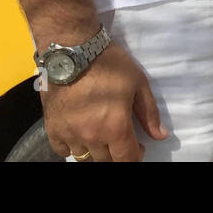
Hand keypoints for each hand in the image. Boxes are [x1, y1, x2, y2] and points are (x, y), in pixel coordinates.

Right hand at [41, 42, 168, 161]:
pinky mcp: (52, 128)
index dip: (135, 157)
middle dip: (116, 154)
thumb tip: (160, 136)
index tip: (139, 147)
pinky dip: (72, 147)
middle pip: (105, 160)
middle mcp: (91, 137)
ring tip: (101, 136)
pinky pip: (63, 150)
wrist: (73, 52)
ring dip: (96, 152)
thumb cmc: (110, 64)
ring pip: (84, 157)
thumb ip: (149, 113)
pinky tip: (79, 134)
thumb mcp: (138, 83)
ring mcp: (69, 134)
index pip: (126, 159)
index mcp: (115, 128)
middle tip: (121, 139)